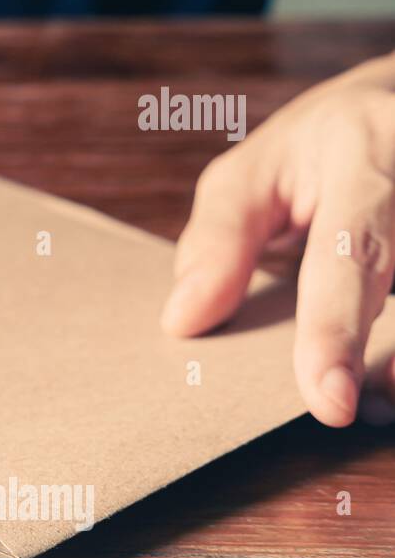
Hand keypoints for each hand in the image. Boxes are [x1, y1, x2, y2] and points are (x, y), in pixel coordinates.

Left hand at [161, 51, 394, 426]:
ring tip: (375, 398)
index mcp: (365, 152)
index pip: (351, 253)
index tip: (330, 401)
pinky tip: (390, 376)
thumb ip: (218, 243)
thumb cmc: (318, 147)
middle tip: (347, 411)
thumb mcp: (251, 174)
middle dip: (385, 361)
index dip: (337, 331)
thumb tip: (184, 321)